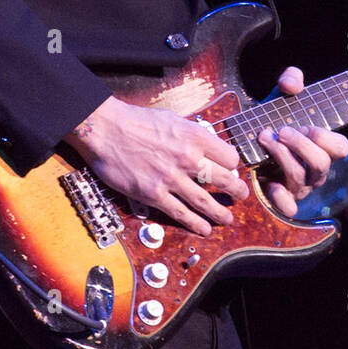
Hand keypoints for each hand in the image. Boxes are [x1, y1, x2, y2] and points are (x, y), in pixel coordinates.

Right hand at [64, 96, 247, 236]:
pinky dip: (195, 223)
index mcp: (195, 137)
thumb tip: (205, 144)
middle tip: (241, 196)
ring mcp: (171, 179)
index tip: (230, 169)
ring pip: (205, 201)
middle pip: (224, 180)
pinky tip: (204, 229)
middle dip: (237, 191)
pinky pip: (180, 213)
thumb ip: (191, 133)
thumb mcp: (172, 118)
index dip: (232, 164)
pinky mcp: (154, 194)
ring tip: (227, 219)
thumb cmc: (136, 120)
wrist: (106, 129)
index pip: (229, 156)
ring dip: (220, 213)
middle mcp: (188, 158)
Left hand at [257, 66, 347, 217]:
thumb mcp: (280, 98)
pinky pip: (290, 208)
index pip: (341, 147)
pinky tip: (270, 183)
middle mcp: (316, 170)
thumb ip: (290, 81)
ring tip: (264, 138)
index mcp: (323, 148)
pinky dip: (281, 197)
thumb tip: (292, 83)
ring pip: (300, 178)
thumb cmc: (273, 121)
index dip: (325, 137)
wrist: (248, 142)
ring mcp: (301, 186)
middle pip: (321, 164)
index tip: (306, 126)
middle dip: (301, 145)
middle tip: (281, 130)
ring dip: (281, 156)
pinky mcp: (283, 199)